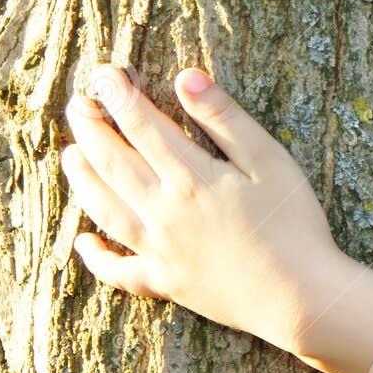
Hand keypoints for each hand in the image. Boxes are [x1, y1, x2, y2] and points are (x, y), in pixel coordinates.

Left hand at [61, 66, 343, 351]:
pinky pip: (120, 272)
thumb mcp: (270, 161)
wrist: (301, 297)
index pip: (141, 126)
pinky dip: (96, 257)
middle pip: (112, 163)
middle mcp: (164, 212)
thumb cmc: (294, 224)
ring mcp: (161, 251)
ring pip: (105, 209)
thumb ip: (226, 119)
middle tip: (79, 105)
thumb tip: (186, 78)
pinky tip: (84, 242)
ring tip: (71, 155)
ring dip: (82, 180)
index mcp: (191, 178)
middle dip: (90, 129)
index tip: (104, 74)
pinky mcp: (167, 283)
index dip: (118, 96)